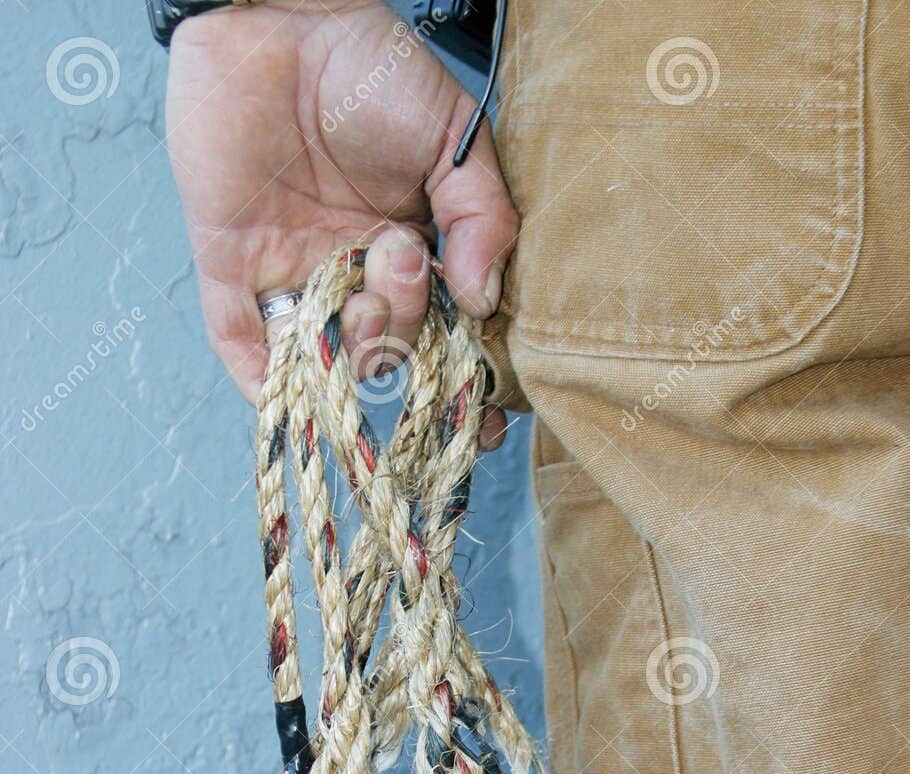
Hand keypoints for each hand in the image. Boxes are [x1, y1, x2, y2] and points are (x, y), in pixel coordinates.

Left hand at [165, 0, 516, 445]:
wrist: (280, 16)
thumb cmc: (370, 67)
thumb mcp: (451, 135)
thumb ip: (480, 215)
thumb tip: (484, 300)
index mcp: (411, 252)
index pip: (440, 336)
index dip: (462, 376)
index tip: (490, 410)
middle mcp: (352, 275)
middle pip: (387, 349)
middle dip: (406, 327)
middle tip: (404, 261)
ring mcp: (292, 274)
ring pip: (326, 357)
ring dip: (353, 351)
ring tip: (363, 297)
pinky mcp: (229, 264)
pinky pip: (240, 342)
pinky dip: (264, 379)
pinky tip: (293, 386)